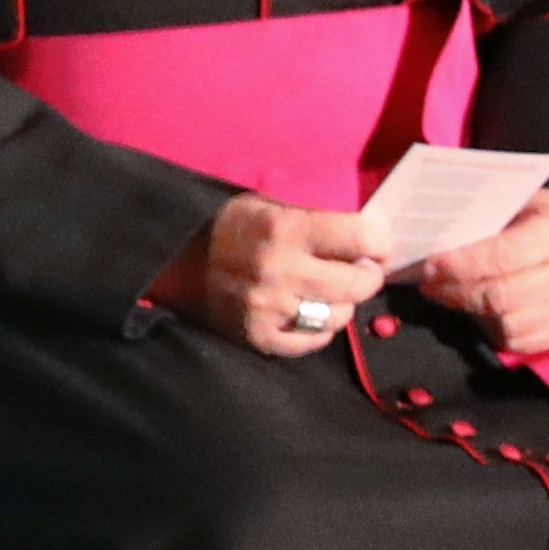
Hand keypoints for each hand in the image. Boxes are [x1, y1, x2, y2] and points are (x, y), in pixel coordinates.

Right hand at [153, 194, 401, 355]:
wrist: (169, 259)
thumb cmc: (227, 226)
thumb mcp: (269, 206)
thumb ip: (316, 222)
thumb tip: (370, 238)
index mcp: (287, 229)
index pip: (363, 237)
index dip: (380, 241)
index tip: (376, 244)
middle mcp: (282, 271)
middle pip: (359, 283)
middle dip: (367, 276)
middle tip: (358, 270)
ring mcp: (270, 309)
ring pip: (340, 317)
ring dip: (341, 305)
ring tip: (325, 293)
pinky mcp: (258, 338)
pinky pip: (312, 342)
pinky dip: (317, 331)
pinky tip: (305, 314)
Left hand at [415, 190, 548, 351]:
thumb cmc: (542, 219)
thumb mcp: (520, 204)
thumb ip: (486, 223)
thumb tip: (434, 242)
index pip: (502, 256)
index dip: (461, 264)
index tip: (428, 265)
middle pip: (502, 296)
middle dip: (456, 292)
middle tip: (428, 284)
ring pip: (509, 324)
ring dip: (470, 312)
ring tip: (449, 296)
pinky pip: (520, 343)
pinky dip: (493, 331)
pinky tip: (478, 313)